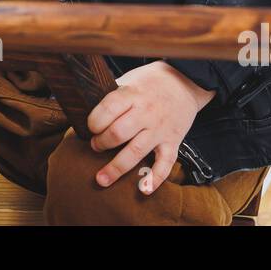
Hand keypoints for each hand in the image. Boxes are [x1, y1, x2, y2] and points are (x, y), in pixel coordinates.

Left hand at [85, 60, 216, 194]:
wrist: (185, 82)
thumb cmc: (151, 82)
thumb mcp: (129, 80)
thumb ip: (113, 96)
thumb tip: (85, 109)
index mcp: (132, 94)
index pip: (108, 110)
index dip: (94, 122)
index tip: (90, 127)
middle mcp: (146, 113)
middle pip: (118, 133)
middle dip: (101, 143)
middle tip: (95, 145)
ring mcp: (160, 129)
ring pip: (136, 152)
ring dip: (116, 167)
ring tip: (102, 178)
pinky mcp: (172, 142)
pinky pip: (165, 163)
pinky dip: (155, 178)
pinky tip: (144, 189)